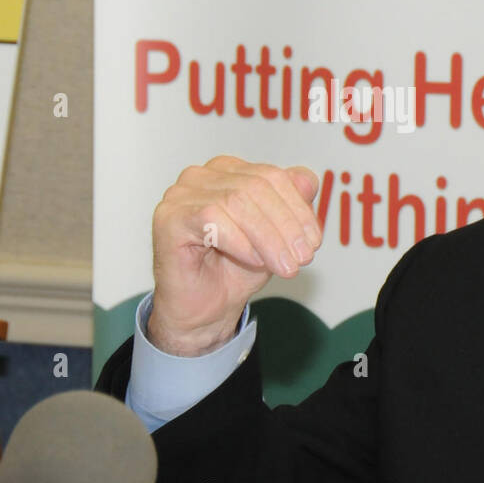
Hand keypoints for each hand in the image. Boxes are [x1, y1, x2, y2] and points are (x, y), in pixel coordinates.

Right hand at [149, 156, 322, 356]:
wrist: (203, 310)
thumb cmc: (234, 270)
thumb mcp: (276, 236)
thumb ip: (291, 205)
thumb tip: (307, 179)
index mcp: (229, 172)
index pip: (272, 176)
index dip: (298, 208)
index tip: (314, 241)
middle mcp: (203, 176)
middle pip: (256, 186)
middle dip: (286, 225)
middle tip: (302, 257)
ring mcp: (181, 194)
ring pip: (236, 201)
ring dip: (267, 238)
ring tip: (284, 265)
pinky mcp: (168, 217)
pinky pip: (211, 219)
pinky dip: (240, 242)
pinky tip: (255, 261)